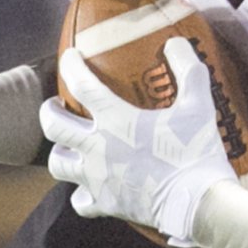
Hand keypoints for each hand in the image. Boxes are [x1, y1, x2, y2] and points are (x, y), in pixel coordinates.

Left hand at [41, 40, 235, 246]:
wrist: (199, 204)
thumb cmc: (197, 152)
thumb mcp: (198, 105)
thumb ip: (188, 70)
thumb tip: (177, 43)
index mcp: (116, 120)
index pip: (81, 84)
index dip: (71, 65)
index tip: (70, 57)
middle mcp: (97, 148)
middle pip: (52, 125)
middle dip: (48, 111)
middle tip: (57, 105)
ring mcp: (97, 179)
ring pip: (58, 164)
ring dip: (60, 151)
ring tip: (70, 145)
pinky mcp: (105, 204)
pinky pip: (79, 200)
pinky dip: (81, 193)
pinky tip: (89, 186)